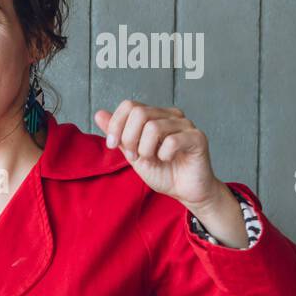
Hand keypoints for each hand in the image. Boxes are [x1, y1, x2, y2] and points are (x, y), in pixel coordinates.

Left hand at [94, 100, 223, 209]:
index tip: (113, 145)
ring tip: (151, 159)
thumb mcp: (132, 153)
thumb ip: (118, 134)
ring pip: (153, 127)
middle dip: (129, 138)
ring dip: (145, 149)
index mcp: (154, 115)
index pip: (129, 105)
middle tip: (135, 156)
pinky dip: (163, 155)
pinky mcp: (197, 137)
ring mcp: (185, 124)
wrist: (184, 191)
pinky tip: (168, 159)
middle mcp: (170, 115)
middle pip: (139, 113)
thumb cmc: (162, 171)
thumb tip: (98, 114)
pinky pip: (171, 141)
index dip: (115, 125)